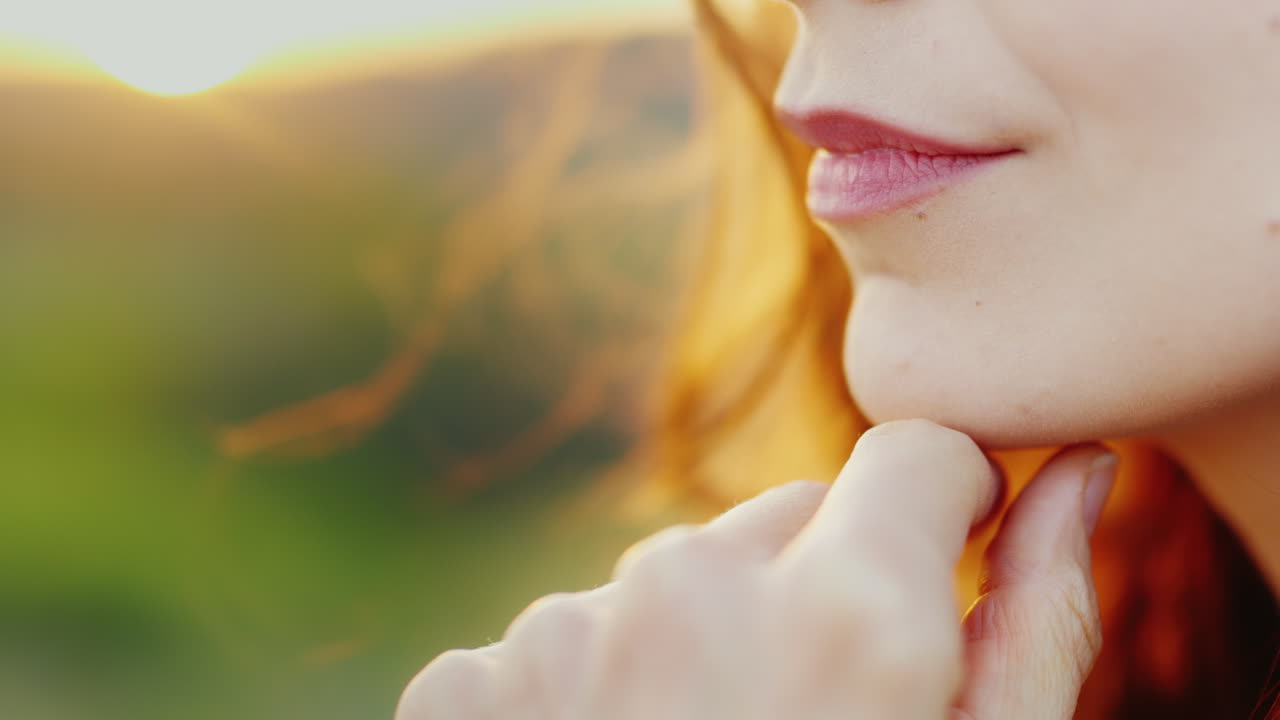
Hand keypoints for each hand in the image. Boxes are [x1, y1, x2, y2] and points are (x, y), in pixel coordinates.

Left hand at [396, 419, 1117, 719]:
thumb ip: (1035, 619)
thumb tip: (1079, 476)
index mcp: (848, 616)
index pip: (917, 453)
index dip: (946, 510)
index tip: (943, 564)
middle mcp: (690, 589)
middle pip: (783, 522)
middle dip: (815, 590)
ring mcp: (558, 635)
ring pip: (666, 584)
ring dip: (697, 648)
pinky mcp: (464, 686)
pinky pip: (561, 642)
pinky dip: (593, 694)